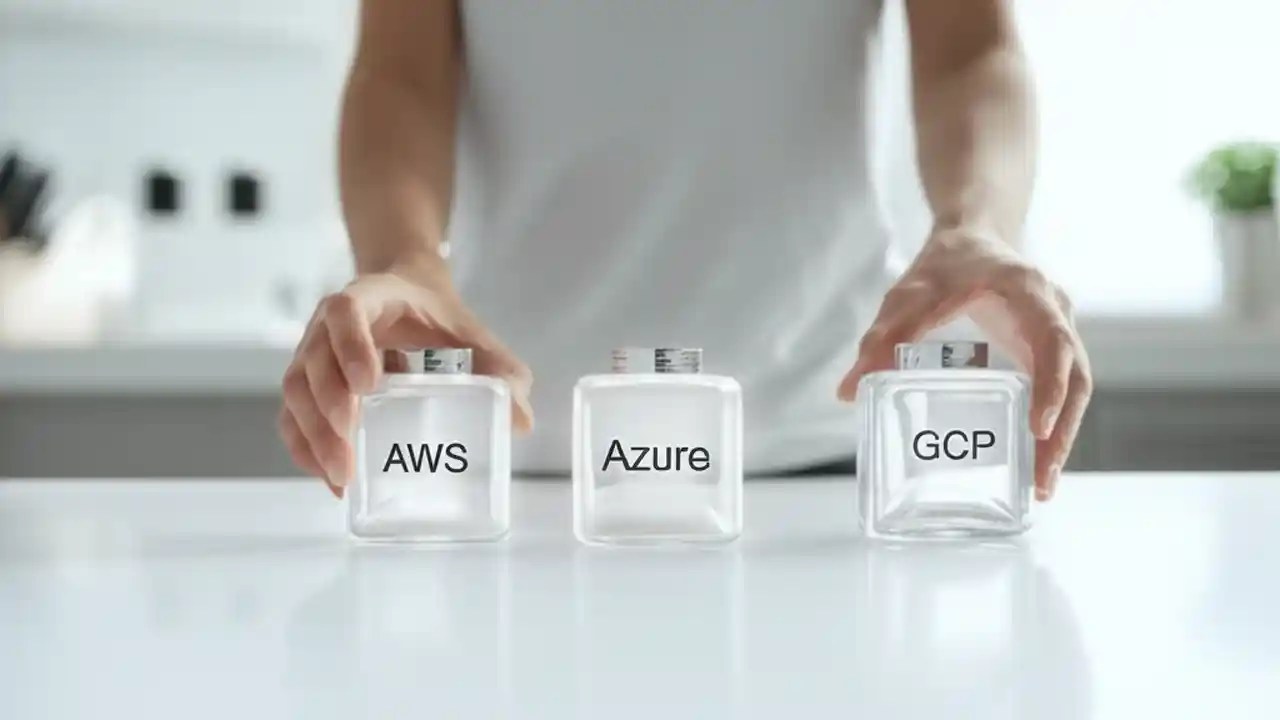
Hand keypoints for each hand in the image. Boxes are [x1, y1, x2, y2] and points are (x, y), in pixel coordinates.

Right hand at [278, 256, 532, 497]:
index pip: (344, 312)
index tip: (369, 384)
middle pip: (311, 364)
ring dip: (311, 436)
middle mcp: (327, 325)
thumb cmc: (439, 319)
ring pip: (295, 392)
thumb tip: (521, 421)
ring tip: (341, 476)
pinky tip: (328, 477)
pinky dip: (304, 447)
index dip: (350, 346)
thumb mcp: (474, 335)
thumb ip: (502, 370)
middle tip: (350, 454)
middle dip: (327, 412)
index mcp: (368, 299)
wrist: (409, 296)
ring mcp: (312, 352)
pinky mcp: (310, 382)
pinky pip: (292, 414)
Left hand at [837, 228, 1091, 500]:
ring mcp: (1060, 329)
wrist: (974, 237)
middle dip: (1061, 429)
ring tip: (1040, 486)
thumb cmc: (945, 265)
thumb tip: (848, 392)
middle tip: (1041, 479)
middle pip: (1076, 375)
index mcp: (1029, 291)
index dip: (1051, 385)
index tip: (1037, 428)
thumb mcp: (908, 295)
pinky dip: (1053, 424)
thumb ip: (881, 338)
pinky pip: (1063, 388)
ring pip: (1077, 387)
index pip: (1054, 341)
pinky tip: (1035, 461)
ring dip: (1061, 436)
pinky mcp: (1049, 348)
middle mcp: (1056, 310)